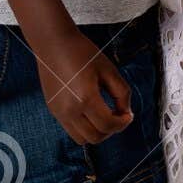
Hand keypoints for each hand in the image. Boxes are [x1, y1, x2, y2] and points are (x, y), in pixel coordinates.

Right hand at [33, 29, 134, 146]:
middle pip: (95, 137)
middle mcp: (69, 110)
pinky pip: (71, 129)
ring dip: (97, 132)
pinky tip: (91, 110)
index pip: (108, 125)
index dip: (123, 123)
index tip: (128, 115)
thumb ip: (122, 93)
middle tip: (118, 116)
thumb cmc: (82, 52)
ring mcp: (59, 112)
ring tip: (105, 115)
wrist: (54, 43)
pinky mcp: (53, 110)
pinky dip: (85, 127)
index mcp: (85, 98)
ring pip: (82, 139)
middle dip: (111, 130)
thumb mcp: (109, 70)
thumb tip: (126, 112)